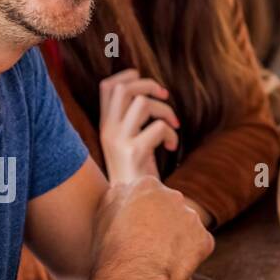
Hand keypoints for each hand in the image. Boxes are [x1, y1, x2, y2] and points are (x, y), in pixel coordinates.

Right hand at [93, 176, 213, 279]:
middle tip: (146, 244)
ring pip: (185, 226)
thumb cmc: (112, 246)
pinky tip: (172, 265)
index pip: (148, 194)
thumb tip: (127, 187)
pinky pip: (198, 245)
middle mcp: (174, 196)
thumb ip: (118, 193)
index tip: (134, 229)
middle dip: (161, 223)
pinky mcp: (204, 239)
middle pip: (169, 208)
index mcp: (148, 185)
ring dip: (176, 238)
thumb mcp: (104, 212)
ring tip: (157, 257)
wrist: (134, 274)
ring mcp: (192, 217)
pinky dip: (188, 254)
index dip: (141, 214)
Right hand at [98, 69, 179, 184]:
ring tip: (173, 125)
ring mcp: (119, 141)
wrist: (131, 203)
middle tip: (165, 96)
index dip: (128, 76)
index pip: (107, 86)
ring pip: (143, 102)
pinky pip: (158, 127)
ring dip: (165, 110)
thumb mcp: (129, 141)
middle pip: (124, 88)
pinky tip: (171, 147)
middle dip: (149, 85)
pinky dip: (171, 133)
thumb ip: (131, 120)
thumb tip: (148, 92)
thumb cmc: (136, 171)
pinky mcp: (134, 152)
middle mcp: (108, 130)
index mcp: (106, 125)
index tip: (146, 82)